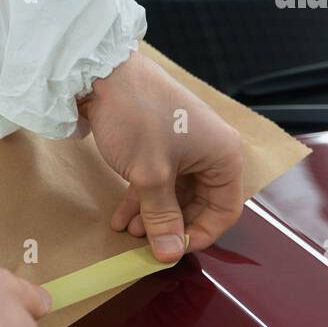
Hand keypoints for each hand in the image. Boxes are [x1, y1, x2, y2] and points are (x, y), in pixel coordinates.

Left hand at [82, 51, 243, 261]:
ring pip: (174, 193)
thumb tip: (171, 253)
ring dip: (152, 214)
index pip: (224, 211)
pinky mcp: (160, 142)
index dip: (199, 235)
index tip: (171, 249)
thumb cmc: (136, 117)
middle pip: (199, 204)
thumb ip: (162, 217)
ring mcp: (184, 145)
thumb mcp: (150, 176)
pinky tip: (120, 216)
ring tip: (127, 231)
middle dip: (170, 225)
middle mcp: (210, 150)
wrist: (103, 73)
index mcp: (223, 156)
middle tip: (143, 243)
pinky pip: (158, 179)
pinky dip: (141, 197)